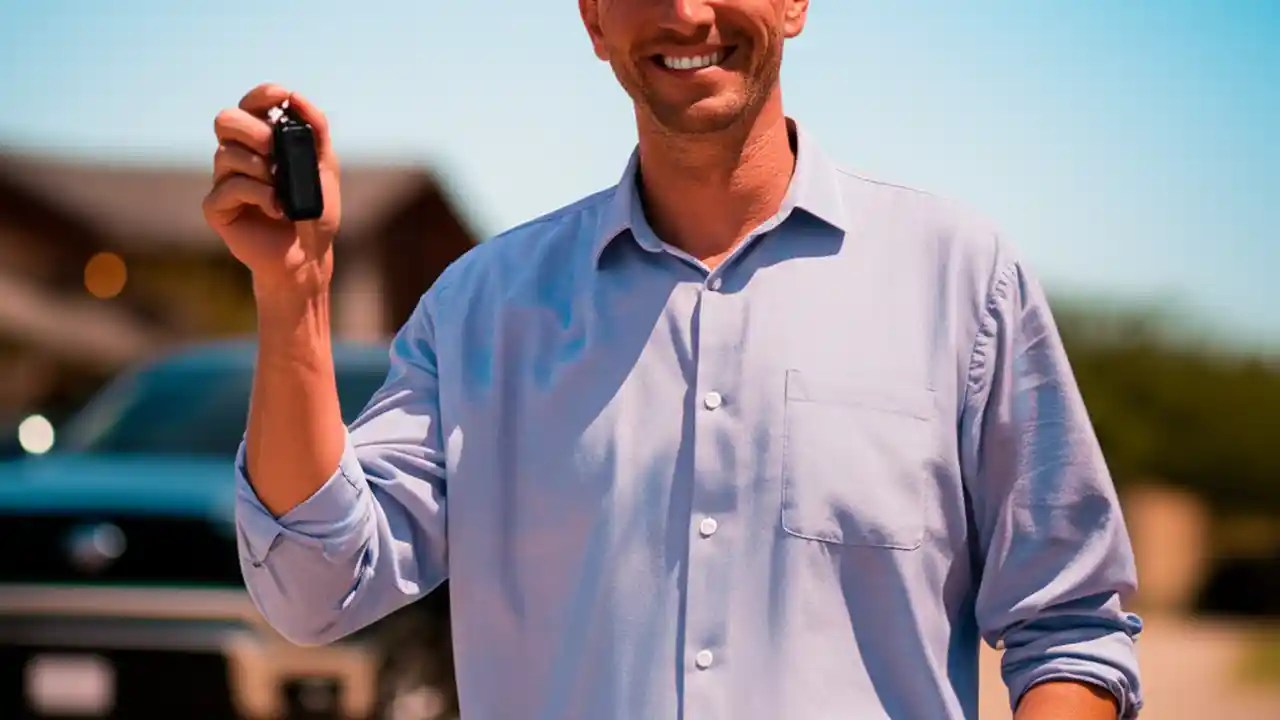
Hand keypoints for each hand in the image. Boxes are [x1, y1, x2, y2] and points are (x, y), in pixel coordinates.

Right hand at [202, 83, 342, 294]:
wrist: (309, 254)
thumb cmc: (314, 211)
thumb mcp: (324, 166)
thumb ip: (316, 130)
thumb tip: (297, 98)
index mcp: (261, 141)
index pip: (251, 104)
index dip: (262, 94)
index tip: (283, 96)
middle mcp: (238, 156)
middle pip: (225, 120)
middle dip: (253, 130)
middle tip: (273, 148)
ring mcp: (224, 181)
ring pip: (227, 154)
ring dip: (261, 169)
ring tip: (282, 190)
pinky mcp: (216, 207)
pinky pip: (229, 187)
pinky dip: (259, 195)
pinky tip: (277, 209)